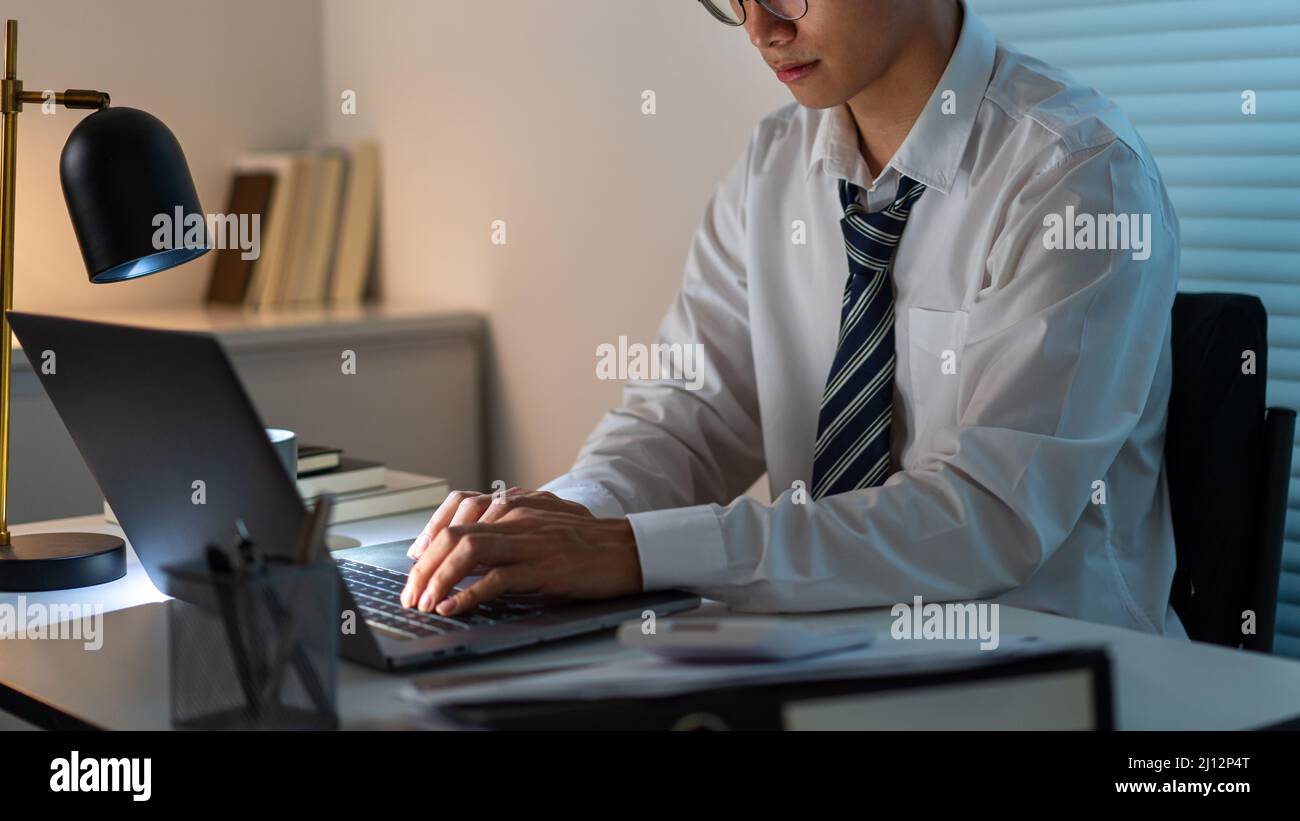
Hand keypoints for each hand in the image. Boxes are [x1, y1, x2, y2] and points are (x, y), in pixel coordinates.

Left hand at [400, 489, 642, 615]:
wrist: (628, 548)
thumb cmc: (587, 539)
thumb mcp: (542, 521)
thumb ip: (510, 526)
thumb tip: (473, 549)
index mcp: (513, 503)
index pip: (457, 510)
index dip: (429, 535)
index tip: (417, 561)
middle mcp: (515, 515)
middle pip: (453, 533)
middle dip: (423, 566)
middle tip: (411, 593)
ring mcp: (527, 541)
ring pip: (467, 551)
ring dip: (437, 579)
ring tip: (424, 603)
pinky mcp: (541, 567)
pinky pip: (495, 579)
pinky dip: (467, 595)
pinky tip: (453, 608)